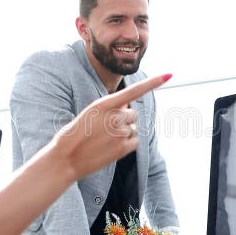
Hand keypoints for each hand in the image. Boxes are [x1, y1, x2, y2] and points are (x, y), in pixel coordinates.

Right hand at [53, 74, 170, 180]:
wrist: (65, 159)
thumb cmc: (74, 135)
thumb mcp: (90, 114)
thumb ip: (110, 107)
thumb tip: (127, 107)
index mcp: (103, 104)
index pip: (133, 90)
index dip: (153, 83)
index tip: (170, 75)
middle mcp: (114, 117)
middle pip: (132, 113)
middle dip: (123, 119)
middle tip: (104, 128)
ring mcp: (119, 133)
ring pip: (134, 128)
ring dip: (124, 132)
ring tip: (104, 139)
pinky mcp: (123, 149)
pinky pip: (135, 141)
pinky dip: (127, 143)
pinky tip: (112, 147)